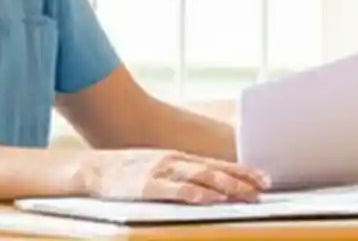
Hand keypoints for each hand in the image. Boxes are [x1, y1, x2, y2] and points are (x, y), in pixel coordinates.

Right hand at [79, 149, 270, 204]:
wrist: (93, 169)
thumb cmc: (125, 172)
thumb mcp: (157, 168)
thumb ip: (180, 174)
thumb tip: (208, 185)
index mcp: (178, 159)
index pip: (218, 164)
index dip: (243, 170)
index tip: (264, 178)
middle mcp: (175, 162)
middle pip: (216, 169)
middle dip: (242, 179)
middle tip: (264, 187)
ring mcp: (161, 172)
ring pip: (202, 178)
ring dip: (227, 186)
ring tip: (247, 195)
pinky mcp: (147, 187)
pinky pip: (175, 190)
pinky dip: (195, 194)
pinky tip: (210, 199)